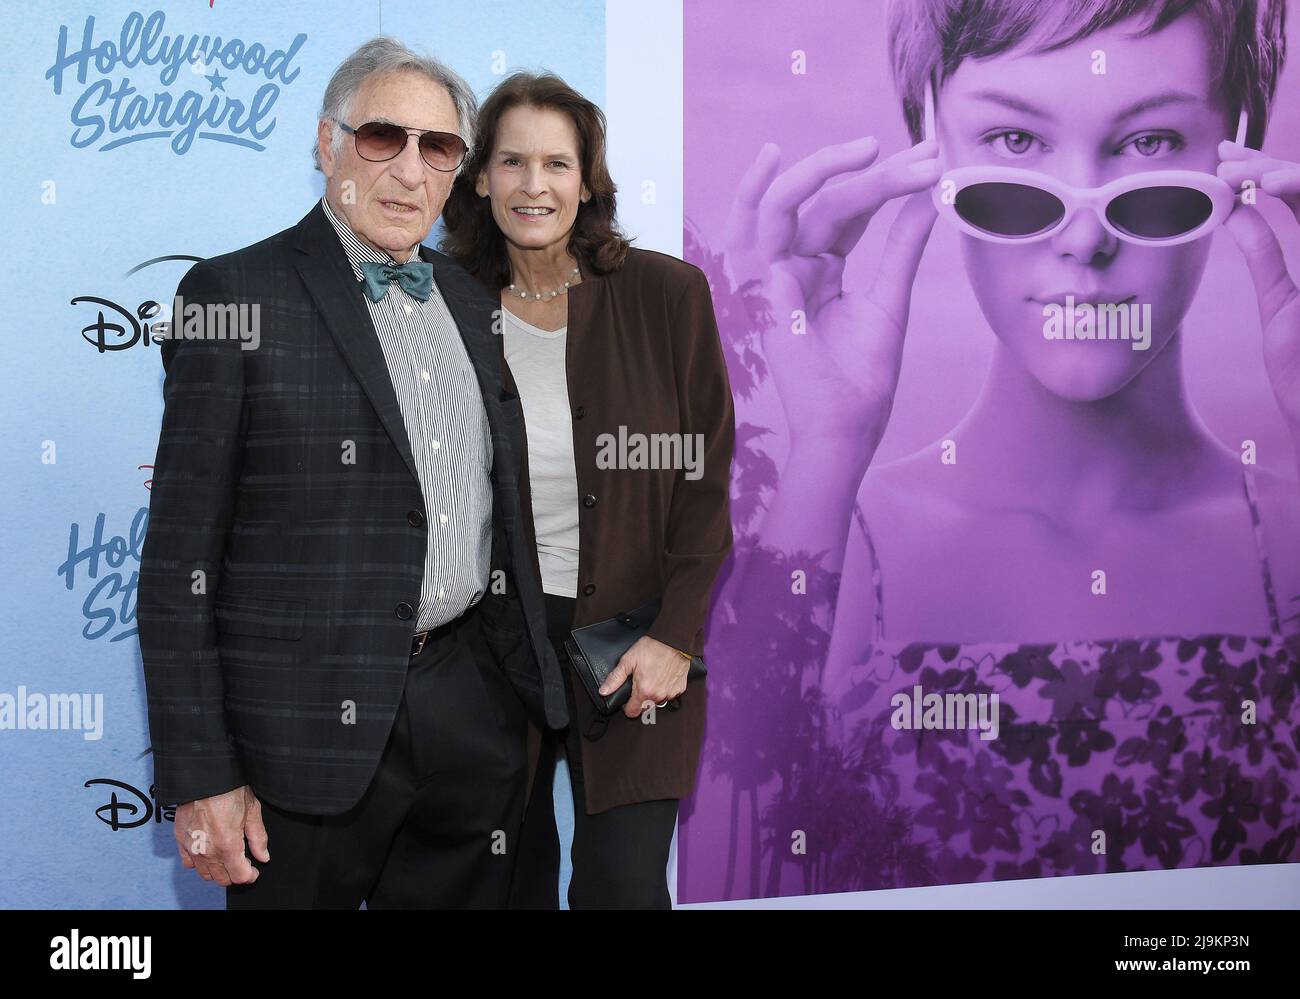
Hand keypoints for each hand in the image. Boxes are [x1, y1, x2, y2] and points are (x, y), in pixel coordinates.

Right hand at [174, 784, 268, 886]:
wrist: (205, 776)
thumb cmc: (229, 789)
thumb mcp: (252, 811)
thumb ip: (258, 838)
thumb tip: (263, 856)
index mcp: (228, 845)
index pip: (239, 876)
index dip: (250, 876)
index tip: (254, 871)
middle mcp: (208, 851)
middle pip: (222, 878)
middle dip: (235, 874)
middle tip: (243, 863)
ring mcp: (192, 847)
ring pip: (205, 874)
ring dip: (218, 871)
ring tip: (227, 858)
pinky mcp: (180, 840)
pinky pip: (188, 863)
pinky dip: (198, 863)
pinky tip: (209, 853)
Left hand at [598, 636, 690, 719]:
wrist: (674, 641)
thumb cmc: (652, 648)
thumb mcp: (629, 660)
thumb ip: (615, 678)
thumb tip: (604, 691)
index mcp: (644, 691)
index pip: (633, 712)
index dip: (627, 707)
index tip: (626, 700)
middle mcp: (658, 696)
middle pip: (645, 708)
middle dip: (640, 701)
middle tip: (639, 685)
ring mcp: (670, 693)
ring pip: (658, 702)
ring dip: (653, 695)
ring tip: (651, 679)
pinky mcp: (680, 689)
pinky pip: (670, 695)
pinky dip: (665, 690)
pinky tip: (663, 678)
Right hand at [724, 136, 940, 449]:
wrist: (844, 426)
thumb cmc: (863, 378)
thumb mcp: (889, 299)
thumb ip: (902, 245)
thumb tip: (932, 193)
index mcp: (822, 271)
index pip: (851, 211)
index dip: (889, 181)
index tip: (932, 156)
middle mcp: (795, 266)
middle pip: (830, 203)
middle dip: (878, 175)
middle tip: (926, 154)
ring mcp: (774, 274)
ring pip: (794, 204)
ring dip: (826, 170)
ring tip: (871, 149)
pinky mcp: (760, 286)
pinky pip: (754, 229)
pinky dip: (754, 191)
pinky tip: (773, 157)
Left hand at [1217, 142, 1299, 433]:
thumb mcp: (1280, 300)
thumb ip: (1264, 254)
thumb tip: (1234, 212)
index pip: (1298, 194)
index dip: (1263, 169)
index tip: (1224, 159)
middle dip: (1265, 163)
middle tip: (1222, 157)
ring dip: (1278, 171)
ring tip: (1236, 171)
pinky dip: (1297, 192)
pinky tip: (1265, 185)